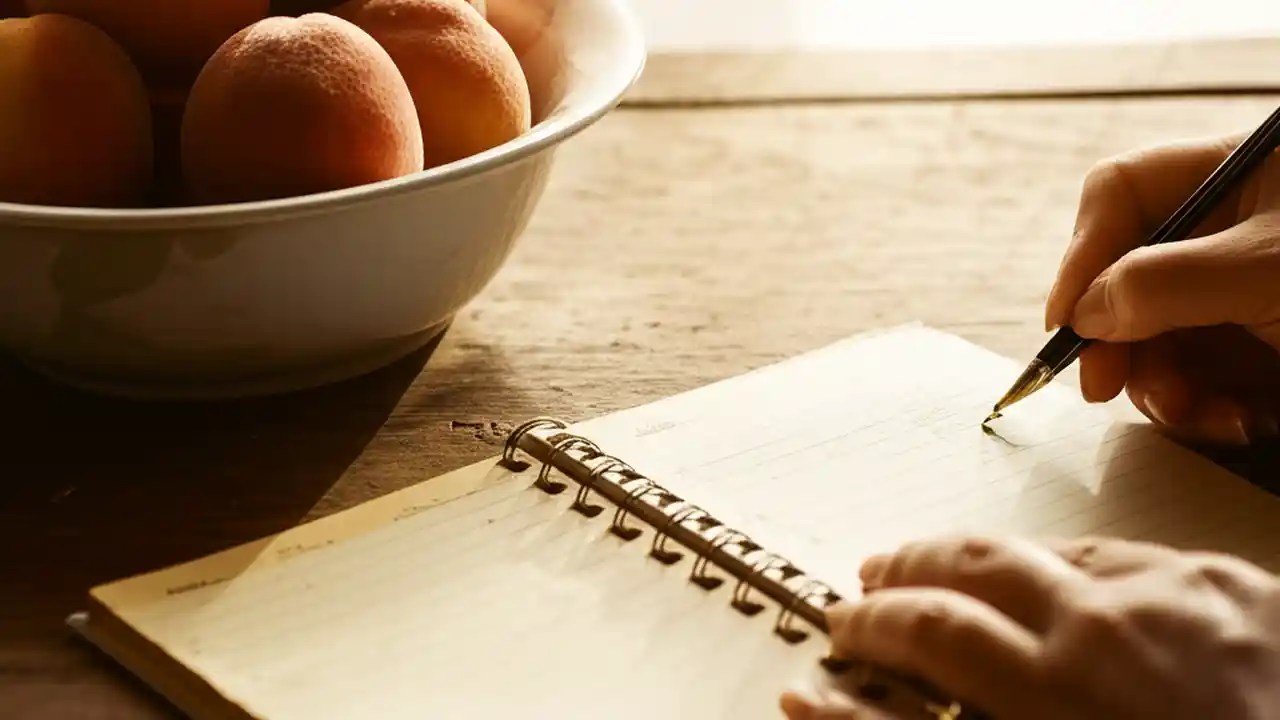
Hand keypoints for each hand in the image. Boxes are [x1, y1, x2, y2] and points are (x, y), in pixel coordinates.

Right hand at [779, 535, 1279, 719]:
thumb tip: (837, 708)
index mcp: (1062, 689)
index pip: (928, 630)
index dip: (871, 626)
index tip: (841, 632)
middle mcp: (1113, 627)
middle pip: (972, 567)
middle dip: (908, 570)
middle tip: (872, 585)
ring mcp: (1181, 594)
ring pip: (1048, 553)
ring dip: (990, 566)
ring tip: (956, 577)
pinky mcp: (1242, 584)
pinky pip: (1137, 560)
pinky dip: (1083, 575)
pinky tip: (1071, 590)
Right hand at [1044, 132, 1279, 446]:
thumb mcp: (1265, 267)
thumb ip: (1165, 282)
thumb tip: (1084, 312)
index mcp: (1232, 176)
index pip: (1120, 194)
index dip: (1082, 254)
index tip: (1067, 320)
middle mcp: (1226, 231)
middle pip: (1124, 277)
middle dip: (1116, 340)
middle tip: (1105, 385)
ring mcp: (1238, 294)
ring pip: (1151, 339)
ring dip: (1159, 387)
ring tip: (1194, 413)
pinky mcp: (1253, 352)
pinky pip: (1194, 379)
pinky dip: (1201, 409)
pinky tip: (1234, 421)